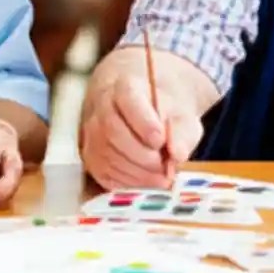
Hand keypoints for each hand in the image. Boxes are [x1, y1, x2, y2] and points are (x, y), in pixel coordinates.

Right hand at [80, 48, 205, 190]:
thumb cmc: (161, 111)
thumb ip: (183, 131)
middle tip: (165, 168)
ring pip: (107, 156)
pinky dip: (128, 183)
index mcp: (124, 89)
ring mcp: (92, 135)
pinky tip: (147, 182)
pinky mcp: (91, 158)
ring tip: (161, 178)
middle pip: (113, 132)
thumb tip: (178, 155)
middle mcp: (101, 109)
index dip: (144, 123)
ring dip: (137, 173)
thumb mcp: (180, 113)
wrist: (137, 110)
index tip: (161, 140)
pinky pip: (104, 174)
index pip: (128, 101)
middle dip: (142, 156)